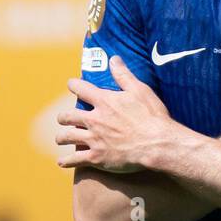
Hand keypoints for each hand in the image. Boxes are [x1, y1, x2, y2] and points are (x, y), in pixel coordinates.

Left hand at [58, 57, 177, 171]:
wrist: (158, 145)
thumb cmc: (152, 117)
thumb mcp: (141, 91)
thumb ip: (124, 75)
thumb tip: (113, 58)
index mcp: (104, 102)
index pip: (80, 88)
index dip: (74, 85)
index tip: (73, 85)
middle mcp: (94, 120)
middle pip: (67, 116)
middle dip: (64, 117)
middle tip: (65, 118)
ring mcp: (94, 139)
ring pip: (66, 137)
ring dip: (62, 137)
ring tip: (62, 138)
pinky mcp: (97, 157)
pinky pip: (74, 159)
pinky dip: (66, 161)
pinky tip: (62, 161)